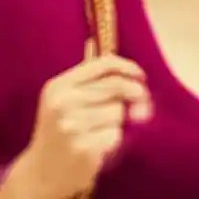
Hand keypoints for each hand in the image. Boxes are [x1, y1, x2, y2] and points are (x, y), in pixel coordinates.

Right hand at [5, 52, 151, 198]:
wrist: (43, 170)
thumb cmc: (60, 128)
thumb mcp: (64, 97)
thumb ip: (86, 74)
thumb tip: (95, 41)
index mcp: (58, 86)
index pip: (104, 64)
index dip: (129, 67)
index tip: (141, 76)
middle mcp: (62, 103)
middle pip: (118, 86)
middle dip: (136, 94)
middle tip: (141, 105)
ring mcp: (71, 126)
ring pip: (120, 112)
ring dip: (120, 121)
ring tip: (101, 129)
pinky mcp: (84, 147)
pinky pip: (117, 134)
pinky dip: (116, 140)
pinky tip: (99, 145)